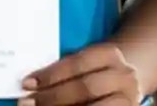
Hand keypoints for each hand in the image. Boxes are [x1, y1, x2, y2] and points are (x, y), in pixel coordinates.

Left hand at [21, 43, 141, 104]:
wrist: (129, 78)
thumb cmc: (96, 69)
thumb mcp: (87, 61)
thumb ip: (65, 70)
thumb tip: (32, 84)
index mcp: (109, 54)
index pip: (76, 64)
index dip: (50, 75)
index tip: (26, 83)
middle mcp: (123, 76)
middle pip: (85, 88)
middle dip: (53, 97)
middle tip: (27, 102)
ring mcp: (128, 98)